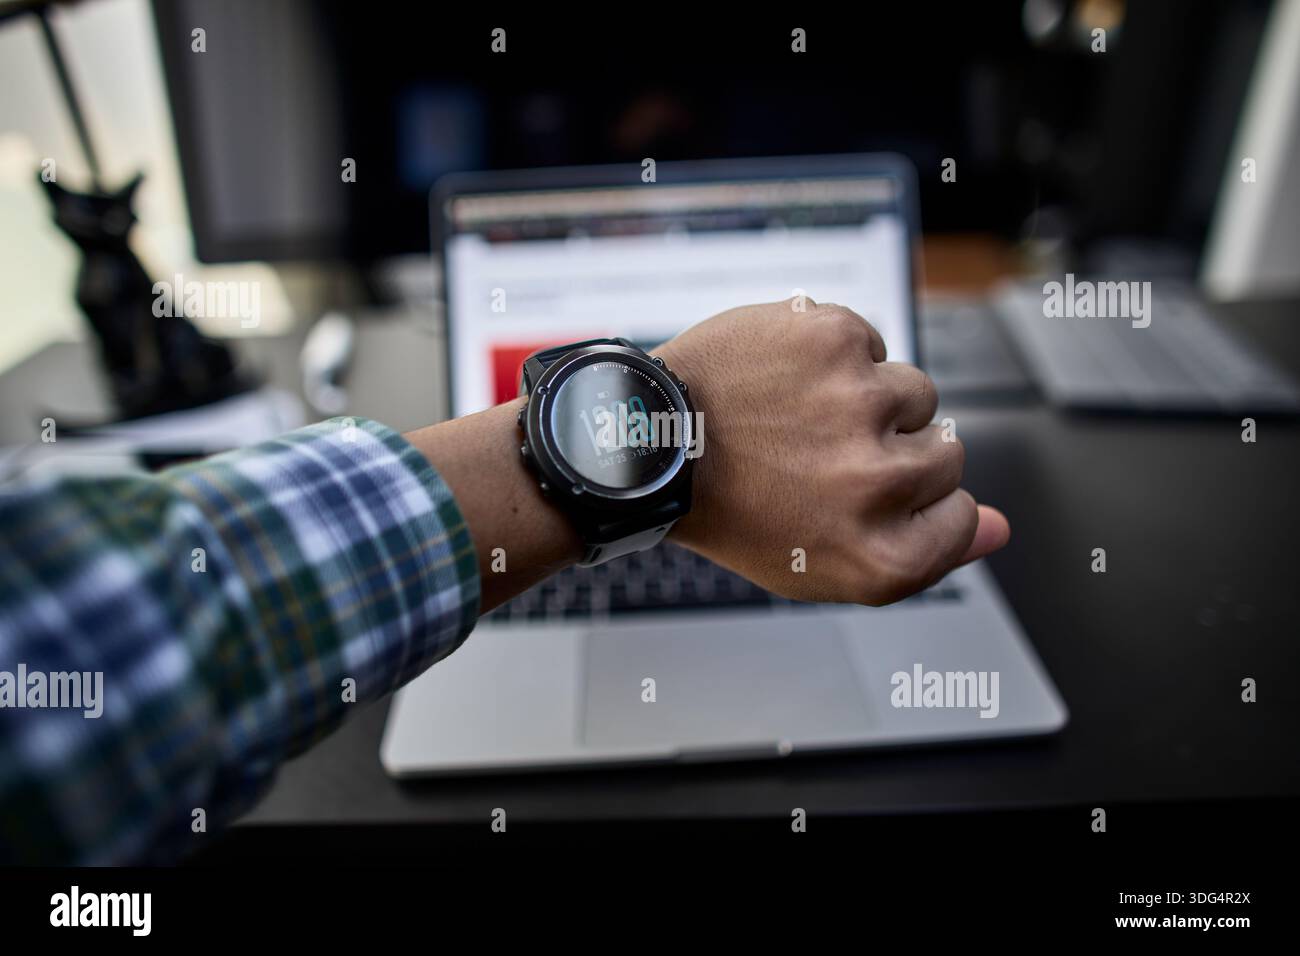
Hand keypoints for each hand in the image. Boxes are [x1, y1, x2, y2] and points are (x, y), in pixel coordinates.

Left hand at [655, 298, 1009, 604]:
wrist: (654, 442)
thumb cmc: (736, 507)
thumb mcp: (825, 568)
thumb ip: (924, 553)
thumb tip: (1000, 527)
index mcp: (880, 555)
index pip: (963, 517)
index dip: (914, 502)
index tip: (864, 493)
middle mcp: (879, 481)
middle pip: (947, 453)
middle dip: (893, 450)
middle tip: (821, 455)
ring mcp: (860, 404)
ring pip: (916, 393)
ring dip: (869, 401)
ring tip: (800, 417)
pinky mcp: (836, 339)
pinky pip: (873, 345)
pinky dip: (836, 359)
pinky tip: (786, 381)